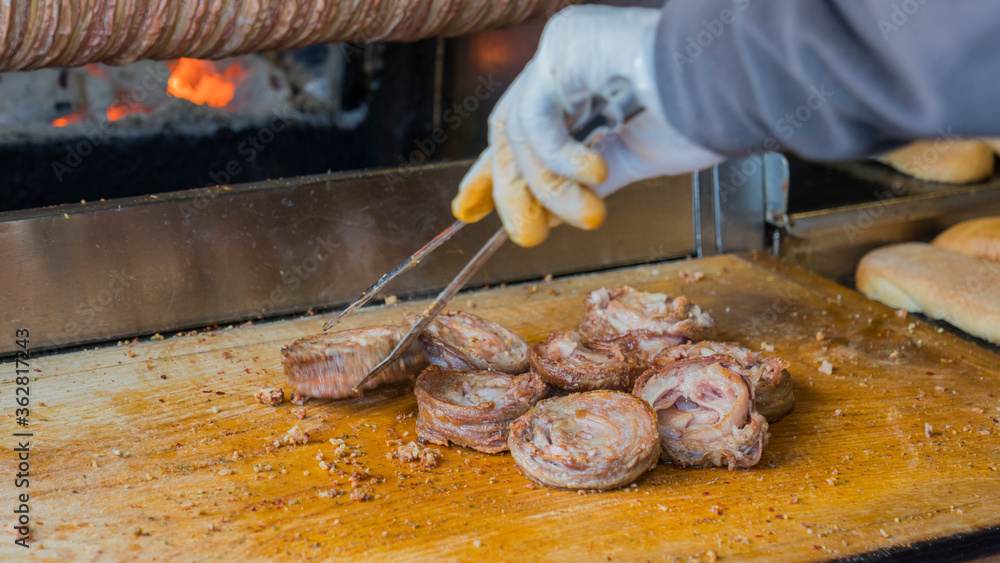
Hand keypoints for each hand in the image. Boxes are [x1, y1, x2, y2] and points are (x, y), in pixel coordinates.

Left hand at [452, 5, 724, 246]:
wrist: (737, 86)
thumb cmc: (701, 118)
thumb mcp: (631, 162)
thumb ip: (585, 184)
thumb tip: (550, 216)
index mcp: (577, 90)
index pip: (519, 134)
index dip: (490, 175)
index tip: (468, 209)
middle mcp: (562, 66)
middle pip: (510, 134)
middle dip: (511, 191)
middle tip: (526, 235)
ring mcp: (561, 52)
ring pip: (521, 133)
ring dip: (548, 187)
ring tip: (588, 214)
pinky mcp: (565, 46)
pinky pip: (540, 117)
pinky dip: (561, 157)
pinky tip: (595, 174)